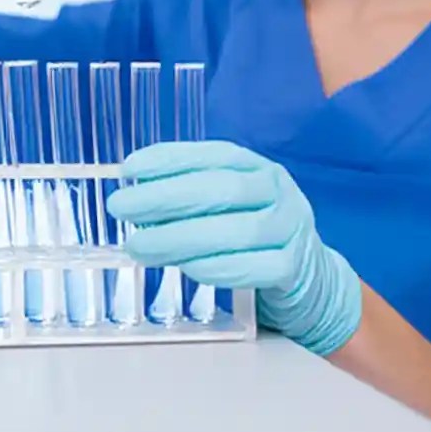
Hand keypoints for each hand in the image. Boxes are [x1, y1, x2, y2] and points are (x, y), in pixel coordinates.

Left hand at [106, 141, 362, 355]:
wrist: (309, 275)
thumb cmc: (252, 231)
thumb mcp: (228, 203)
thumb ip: (190, 194)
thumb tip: (135, 193)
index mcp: (257, 167)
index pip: (214, 156)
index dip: (170, 159)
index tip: (128, 169)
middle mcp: (277, 191)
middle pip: (222, 190)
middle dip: (165, 198)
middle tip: (121, 208)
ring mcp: (289, 229)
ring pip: (237, 231)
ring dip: (181, 238)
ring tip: (140, 246)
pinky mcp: (292, 268)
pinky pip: (253, 268)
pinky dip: (216, 269)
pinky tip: (185, 269)